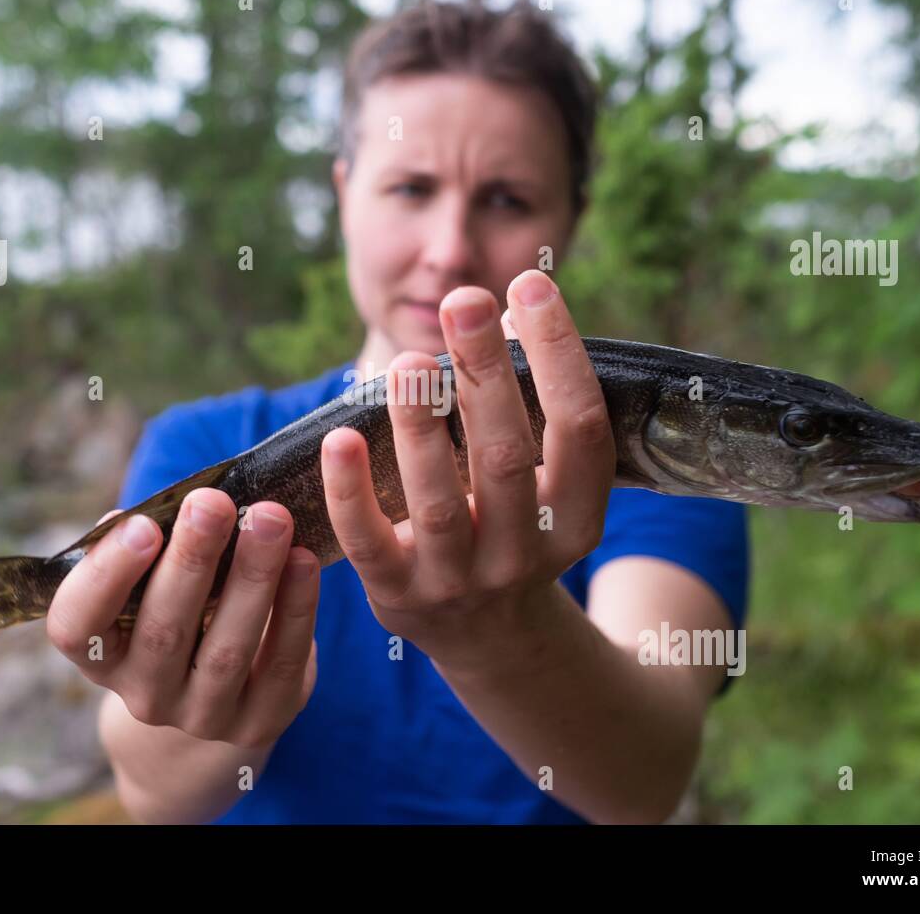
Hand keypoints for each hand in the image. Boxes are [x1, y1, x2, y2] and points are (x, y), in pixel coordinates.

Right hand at [46, 491, 319, 749]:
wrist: (223, 688)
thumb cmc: (181, 605)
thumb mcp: (153, 580)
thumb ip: (148, 545)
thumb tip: (157, 510)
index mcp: (101, 653)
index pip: (78, 626)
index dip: (106, 576)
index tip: (144, 524)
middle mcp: (144, 694)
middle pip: (162, 631)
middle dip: (191, 559)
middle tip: (215, 502)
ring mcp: (202, 716)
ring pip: (225, 651)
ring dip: (252, 577)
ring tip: (271, 519)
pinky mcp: (259, 722)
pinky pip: (279, 665)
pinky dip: (295, 610)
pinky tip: (304, 562)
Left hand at [319, 270, 615, 669]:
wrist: (484, 634)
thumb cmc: (509, 524)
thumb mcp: (539, 479)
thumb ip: (525, 403)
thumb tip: (506, 308)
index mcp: (576, 517)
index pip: (580, 428)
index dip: (560, 355)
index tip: (530, 285)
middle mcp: (526, 552)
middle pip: (507, 456)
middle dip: (486, 372)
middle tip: (465, 299)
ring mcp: (461, 580)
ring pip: (440, 502)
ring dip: (420, 428)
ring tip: (407, 360)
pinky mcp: (399, 596)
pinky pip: (370, 541)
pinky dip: (351, 491)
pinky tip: (339, 438)